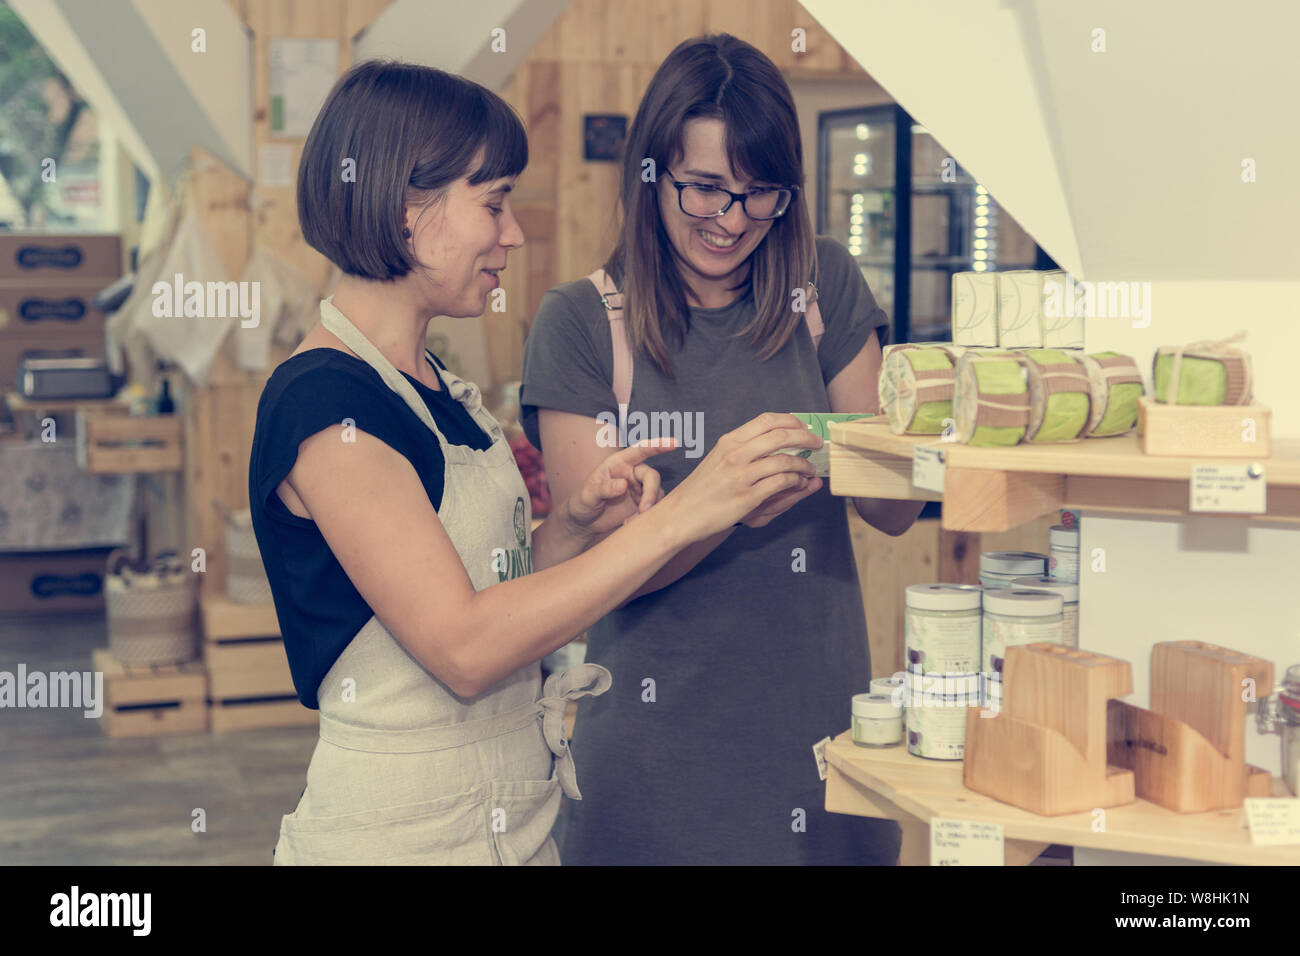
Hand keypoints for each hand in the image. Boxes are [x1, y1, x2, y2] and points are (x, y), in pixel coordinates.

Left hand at [562, 438, 674, 538]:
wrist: (585, 522)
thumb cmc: (583, 502)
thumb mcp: (588, 494)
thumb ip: (604, 488)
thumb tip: (623, 485)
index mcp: (619, 463)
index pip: (640, 451)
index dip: (657, 446)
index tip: (673, 443)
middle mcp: (632, 473)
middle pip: (652, 476)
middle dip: (651, 493)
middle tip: (643, 510)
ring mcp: (639, 489)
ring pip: (656, 494)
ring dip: (648, 508)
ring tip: (629, 521)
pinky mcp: (642, 504)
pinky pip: (653, 508)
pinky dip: (644, 518)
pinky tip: (628, 523)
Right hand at [655, 413, 820, 545]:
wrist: (681, 514)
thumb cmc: (702, 489)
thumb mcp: (718, 459)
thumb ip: (745, 448)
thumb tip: (778, 441)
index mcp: (729, 441)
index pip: (767, 420)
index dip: (791, 421)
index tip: (803, 426)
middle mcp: (735, 454)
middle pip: (781, 436)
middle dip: (806, 437)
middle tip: (817, 444)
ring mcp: (741, 475)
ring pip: (785, 460)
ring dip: (803, 464)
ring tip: (809, 470)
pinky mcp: (747, 497)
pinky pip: (780, 483)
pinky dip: (795, 481)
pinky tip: (798, 482)